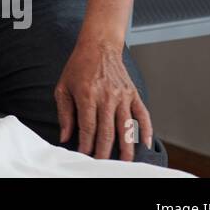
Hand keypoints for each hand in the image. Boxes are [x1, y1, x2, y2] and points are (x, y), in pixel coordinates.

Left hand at [55, 39, 153, 160]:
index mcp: (87, 95)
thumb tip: (65, 136)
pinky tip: (145, 143)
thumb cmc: (79, 66)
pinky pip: (142, 115)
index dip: (86, 144)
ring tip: (124, 163)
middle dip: (104, 151)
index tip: (84, 155)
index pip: (88, 127)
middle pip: (107, 131)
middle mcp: (106, 96)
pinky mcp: (133, 94)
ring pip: (126, 127)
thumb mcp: (63, 87)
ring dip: (126, 148)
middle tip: (102, 164)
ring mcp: (122, 96)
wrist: (99, 45)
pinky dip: (146, 130)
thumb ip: (64, 113)